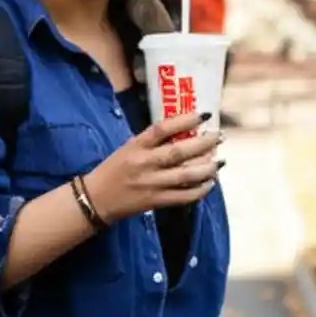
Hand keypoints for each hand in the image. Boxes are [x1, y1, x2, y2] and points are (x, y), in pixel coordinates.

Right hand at [81, 111, 222, 223]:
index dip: (184, 120)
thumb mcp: (128, 148)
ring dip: (207, 168)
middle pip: (179, 152)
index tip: (203, 115)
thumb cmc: (113, 169)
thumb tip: (184, 133)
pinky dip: (200, 190)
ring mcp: (151, 184)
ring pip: (185, 175)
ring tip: (219, 161)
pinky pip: (183, 196)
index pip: (162, 129)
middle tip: (219, 137)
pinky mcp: (155, 201)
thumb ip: (151, 142)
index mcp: (136, 145)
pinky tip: (210, 183)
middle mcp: (145, 163)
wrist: (96, 199)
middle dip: (203, 143)